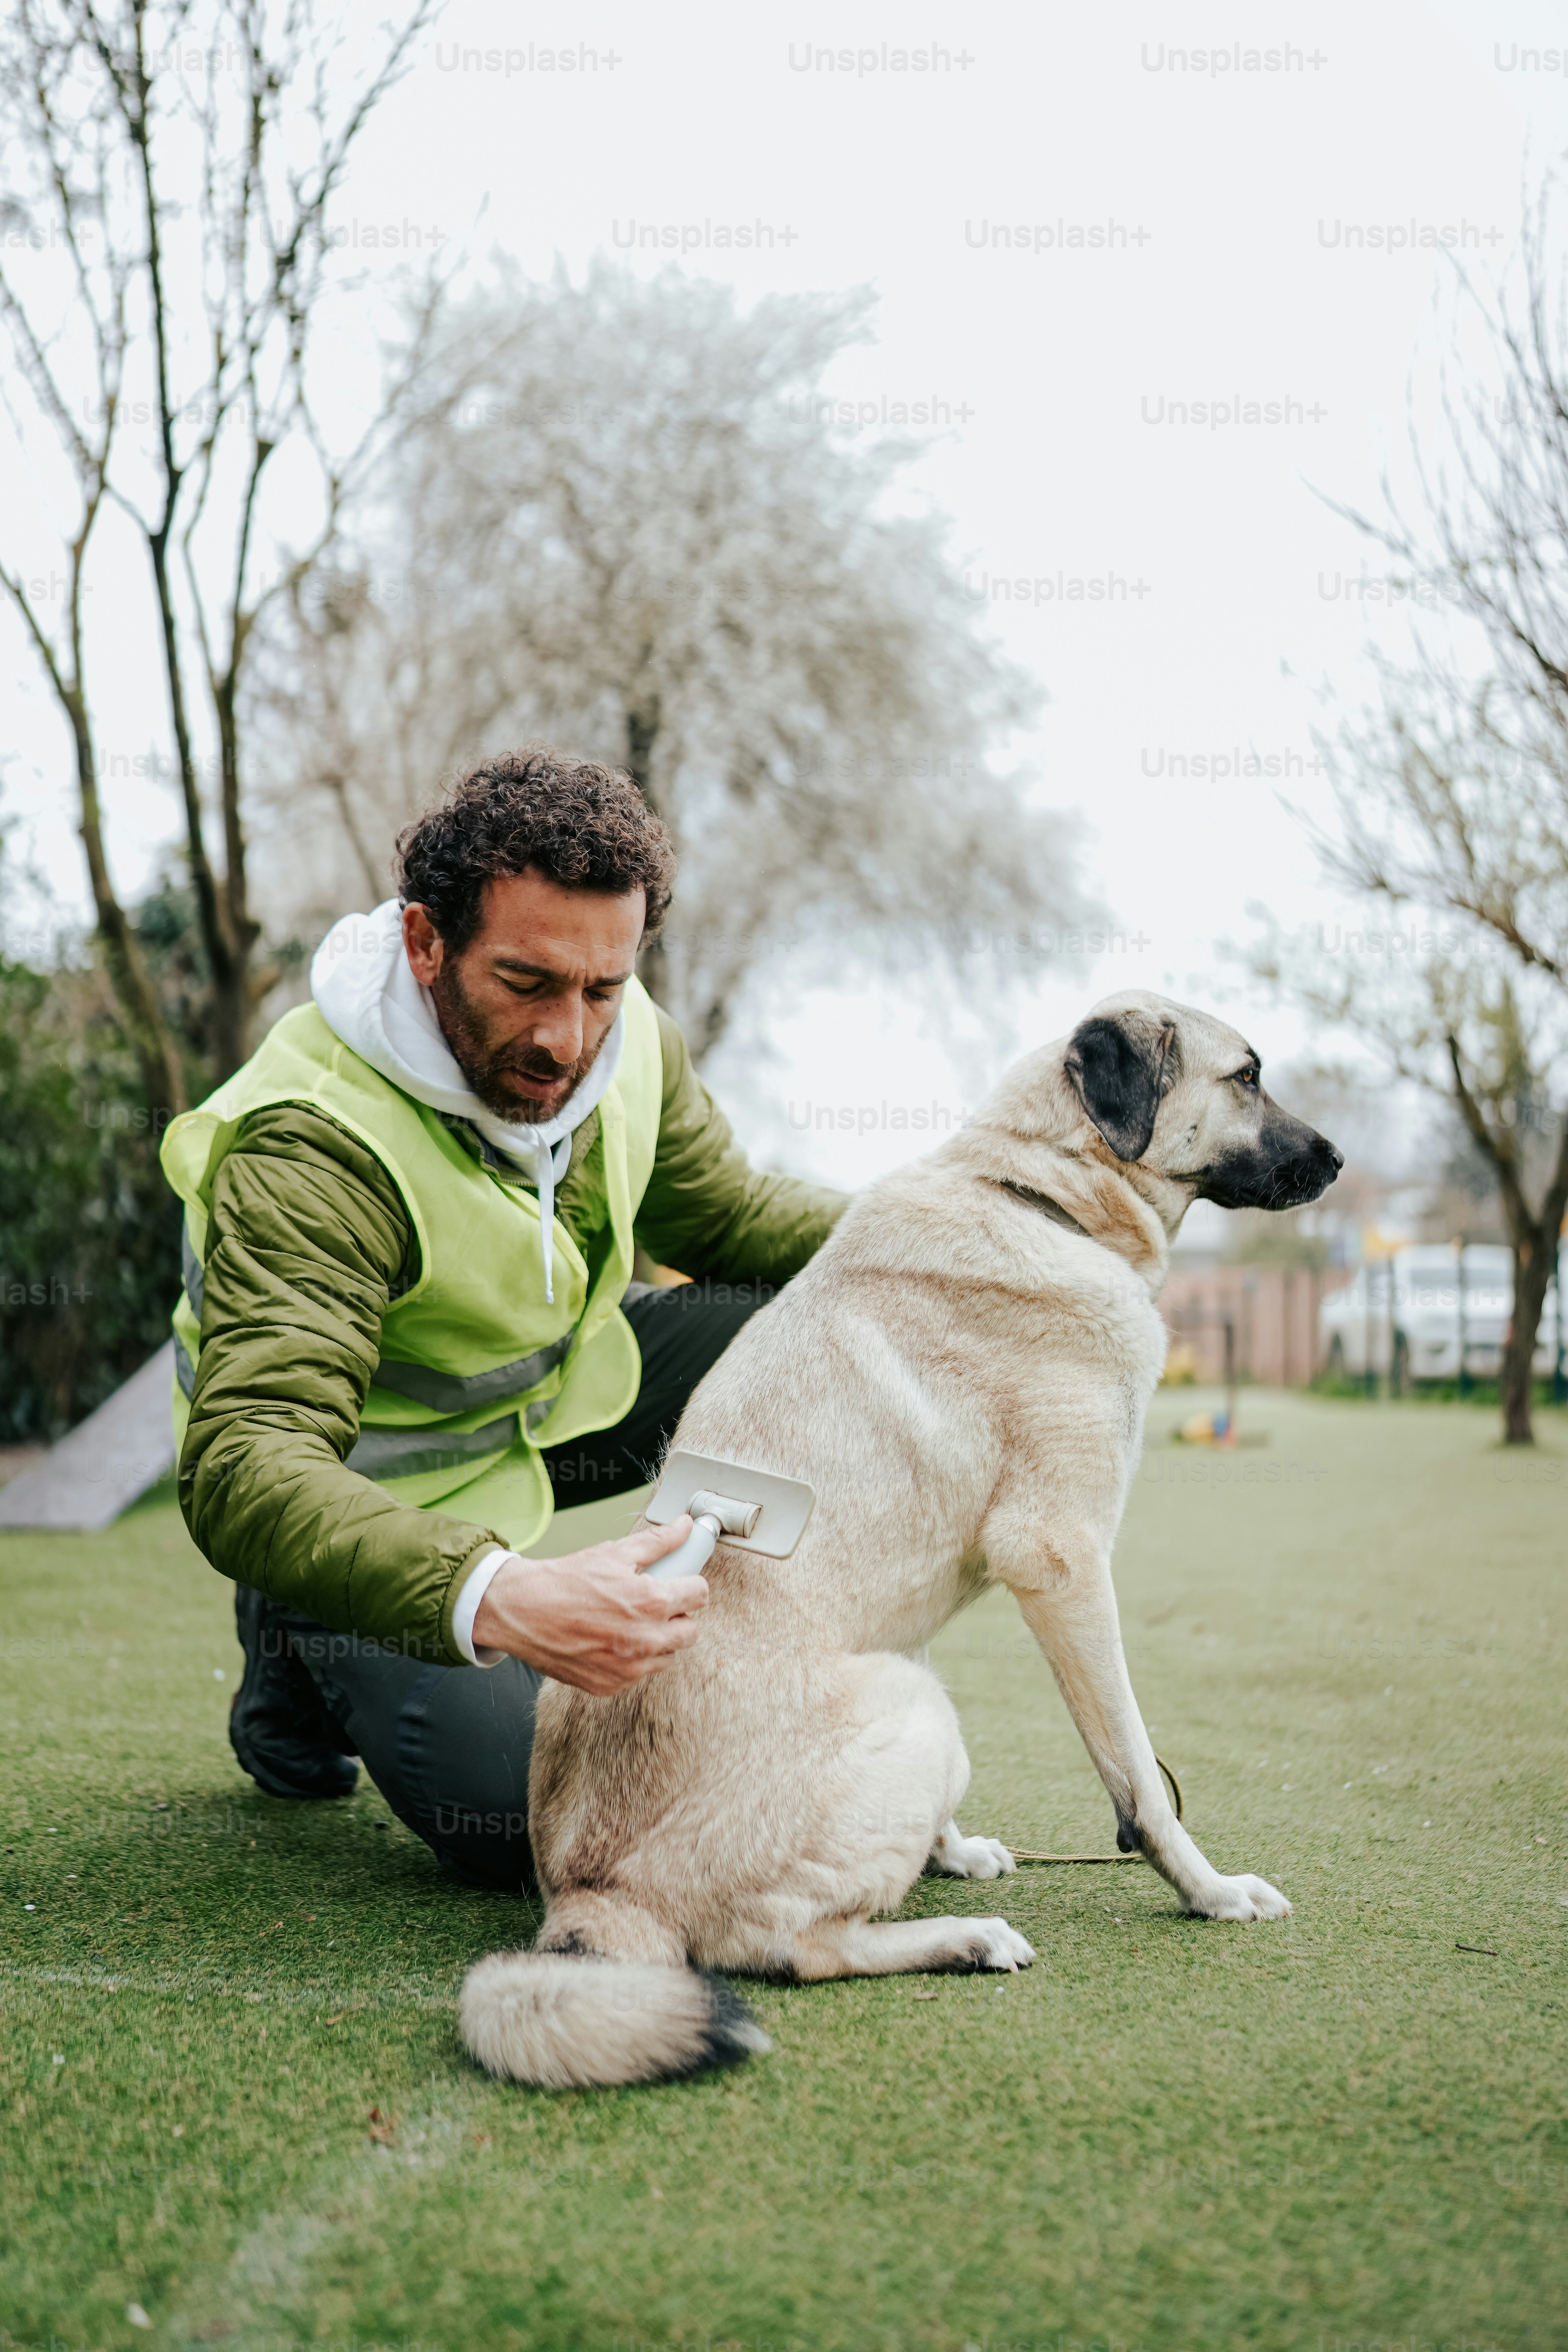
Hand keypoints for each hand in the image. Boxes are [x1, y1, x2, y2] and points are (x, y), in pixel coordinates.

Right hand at [470, 1518, 707, 1694]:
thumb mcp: (615, 1553)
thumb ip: (658, 1541)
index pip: (700, 1595)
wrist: (522, 1611)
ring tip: (629, 1622)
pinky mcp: (610, 1685)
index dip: (689, 1585)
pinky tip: (610, 1640)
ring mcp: (628, 1668)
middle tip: (654, 1604)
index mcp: (651, 1602)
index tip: (680, 1583)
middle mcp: (645, 1640)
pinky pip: (638, 1674)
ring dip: (657, 1640)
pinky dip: (631, 1659)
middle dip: (678, 1616)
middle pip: (691, 1632)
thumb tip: (685, 1527)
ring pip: (667, 1656)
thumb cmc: (565, 1581)